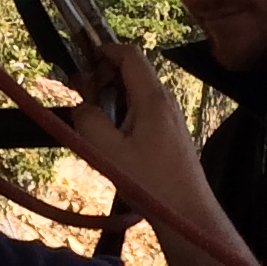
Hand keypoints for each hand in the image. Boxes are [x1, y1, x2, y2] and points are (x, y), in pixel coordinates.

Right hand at [67, 47, 210, 219]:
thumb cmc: (149, 182)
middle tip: (79, 92)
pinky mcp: (171, 136)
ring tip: (90, 117)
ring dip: (111, 98)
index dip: (104, 51)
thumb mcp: (107, 151)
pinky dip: (123, 114)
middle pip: (133, 72)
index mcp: (153, 98)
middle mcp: (166, 102)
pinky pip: (143, 112)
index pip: (130, 54)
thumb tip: (81, 107)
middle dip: (103, 76)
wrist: (186, 214)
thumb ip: (88, 121)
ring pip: (137, 94)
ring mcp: (171, 119)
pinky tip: (111, 139)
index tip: (80, 60)